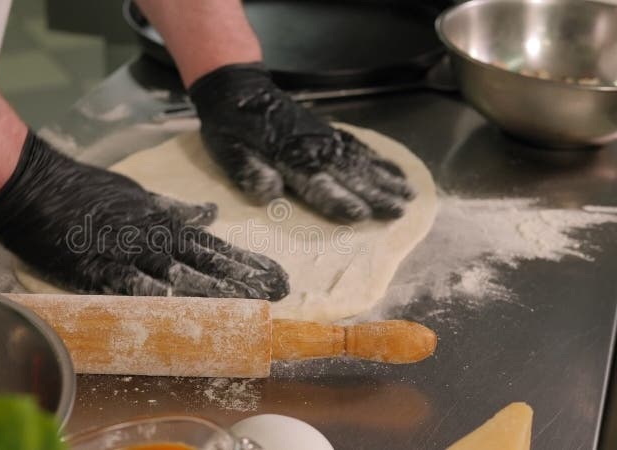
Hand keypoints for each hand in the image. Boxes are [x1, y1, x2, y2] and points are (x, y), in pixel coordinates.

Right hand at [0, 131, 288, 299]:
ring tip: (249, 308)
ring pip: (179, 277)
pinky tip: (185, 314)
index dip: (246, 263)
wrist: (36, 186)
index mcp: (163, 221)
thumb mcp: (138, 194)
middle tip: (280, 294)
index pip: (214, 246)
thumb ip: (175, 208)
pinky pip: (133, 289)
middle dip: (244, 279)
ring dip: (215, 293)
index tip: (275, 277)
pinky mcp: (97, 271)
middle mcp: (153, 238)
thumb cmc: (85, 189)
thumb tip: (210, 214)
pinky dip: (160, 300)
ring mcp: (127, 254)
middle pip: (207, 263)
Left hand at [189, 63, 414, 220]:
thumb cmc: (230, 129)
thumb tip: (270, 193)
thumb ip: (249, 172)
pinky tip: (394, 170)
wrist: (238, 90)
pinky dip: (378, 159)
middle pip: (349, 173)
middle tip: (401, 211)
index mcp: (287, 158)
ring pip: (360, 160)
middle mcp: (312, 147)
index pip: (318, 183)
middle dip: (376, 193)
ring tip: (408, 195)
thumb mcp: (228, 152)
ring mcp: (323, 137)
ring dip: (385, 178)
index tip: (362, 215)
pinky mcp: (327, 131)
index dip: (339, 200)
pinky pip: (358, 146)